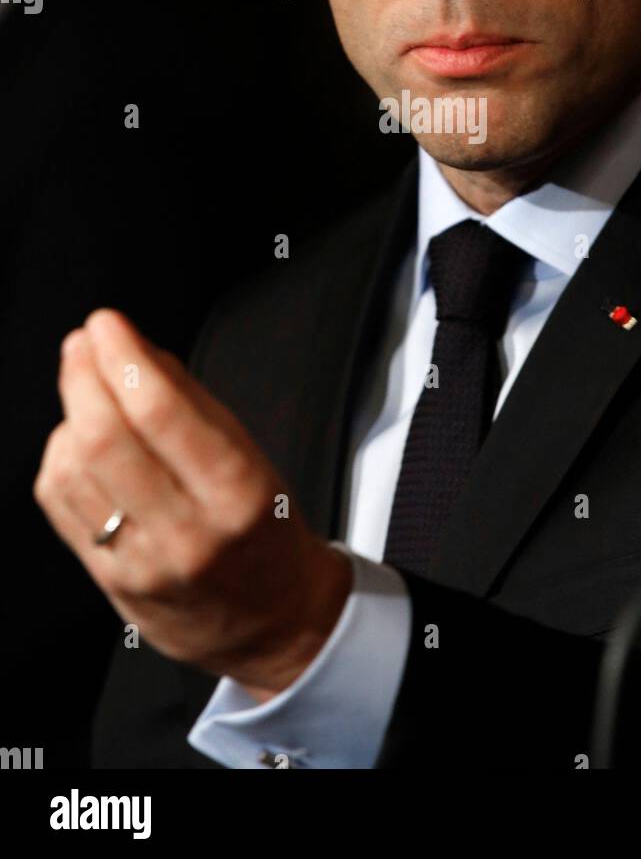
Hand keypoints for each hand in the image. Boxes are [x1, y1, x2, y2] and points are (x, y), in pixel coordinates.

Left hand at [33, 309, 351, 697]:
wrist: (274, 621)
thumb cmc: (267, 532)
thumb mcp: (254, 457)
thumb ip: (194, 402)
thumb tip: (137, 352)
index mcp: (237, 494)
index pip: (162, 414)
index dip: (124, 358)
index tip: (107, 324)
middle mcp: (186, 533)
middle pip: (106, 440)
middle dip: (83, 376)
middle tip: (84, 342)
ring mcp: (140, 563)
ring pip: (73, 470)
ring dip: (69, 414)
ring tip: (86, 390)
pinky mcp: (108, 582)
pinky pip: (60, 504)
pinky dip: (60, 457)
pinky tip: (78, 441)